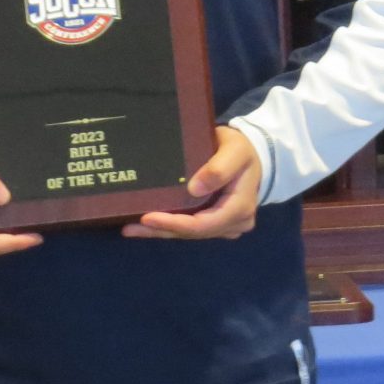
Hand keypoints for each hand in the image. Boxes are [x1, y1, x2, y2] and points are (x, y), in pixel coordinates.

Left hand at [122, 125, 262, 240]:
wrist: (253, 154)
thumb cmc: (242, 150)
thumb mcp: (236, 151)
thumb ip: (220, 168)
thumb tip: (195, 189)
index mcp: (240, 208)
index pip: (204, 224)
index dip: (175, 224)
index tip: (148, 217)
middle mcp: (234, 223)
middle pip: (194, 233)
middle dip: (162, 230)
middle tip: (131, 227)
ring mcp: (225, 226)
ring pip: (190, 233)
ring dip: (161, 231)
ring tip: (131, 229)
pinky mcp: (216, 223)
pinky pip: (192, 228)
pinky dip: (169, 227)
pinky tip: (147, 226)